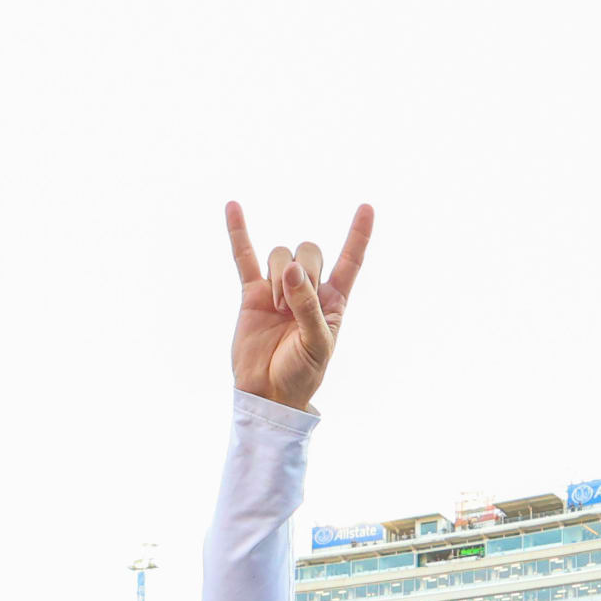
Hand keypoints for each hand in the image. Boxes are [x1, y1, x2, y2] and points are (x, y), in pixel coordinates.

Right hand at [225, 202, 370, 411]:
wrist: (268, 394)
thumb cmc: (301, 373)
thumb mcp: (317, 344)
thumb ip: (308, 307)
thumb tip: (290, 269)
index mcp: (333, 300)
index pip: (350, 260)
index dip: (358, 235)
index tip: (367, 207)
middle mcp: (307, 289)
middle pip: (308, 252)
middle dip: (302, 272)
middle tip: (291, 307)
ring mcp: (278, 289)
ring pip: (280, 256)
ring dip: (278, 278)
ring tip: (276, 309)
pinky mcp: (252, 294)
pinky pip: (244, 256)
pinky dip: (239, 232)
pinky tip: (233, 207)